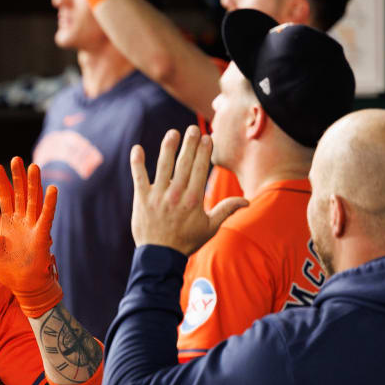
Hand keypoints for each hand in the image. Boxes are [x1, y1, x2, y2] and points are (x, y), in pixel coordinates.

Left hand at [0, 157, 62, 317]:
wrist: (24, 286)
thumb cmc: (7, 269)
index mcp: (10, 222)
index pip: (5, 197)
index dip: (1, 183)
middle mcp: (23, 221)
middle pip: (21, 194)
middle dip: (18, 177)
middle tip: (16, 159)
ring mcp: (34, 227)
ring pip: (34, 201)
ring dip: (34, 184)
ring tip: (33, 166)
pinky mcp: (42, 236)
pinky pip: (46, 217)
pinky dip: (49, 204)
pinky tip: (52, 189)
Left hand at [130, 126, 248, 254]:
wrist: (161, 255)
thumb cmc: (187, 241)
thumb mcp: (210, 227)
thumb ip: (227, 210)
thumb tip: (247, 201)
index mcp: (194, 199)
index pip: (200, 169)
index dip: (203, 151)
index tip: (206, 137)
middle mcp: (177, 194)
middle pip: (184, 163)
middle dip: (189, 144)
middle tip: (192, 129)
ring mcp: (158, 195)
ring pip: (163, 166)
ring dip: (168, 148)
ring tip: (172, 133)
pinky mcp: (142, 199)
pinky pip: (139, 177)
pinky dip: (137, 163)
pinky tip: (137, 148)